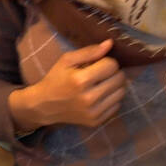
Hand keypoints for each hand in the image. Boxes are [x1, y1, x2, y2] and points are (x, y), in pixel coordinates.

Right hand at [8, 40, 126, 131]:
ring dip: (114, 85)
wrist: (44, 106)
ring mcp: (94, 112)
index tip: (98, 63)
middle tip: (100, 73)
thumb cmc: (55, 79)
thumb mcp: (67, 60)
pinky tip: (100, 96)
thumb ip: (89, 51)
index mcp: (81, 80)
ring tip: (101, 84)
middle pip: (119, 79)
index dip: (107, 61)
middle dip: (112, 72)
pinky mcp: (96, 121)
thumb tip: (110, 43)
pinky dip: (111, 99)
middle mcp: (89, 98)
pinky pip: (117, 106)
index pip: (112, 65)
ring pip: (121, 92)